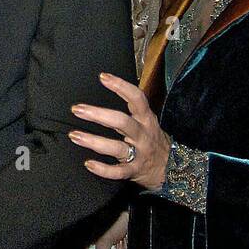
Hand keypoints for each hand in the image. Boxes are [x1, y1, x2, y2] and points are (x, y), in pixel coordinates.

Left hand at [70, 72, 170, 189]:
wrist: (173, 168)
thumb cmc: (153, 140)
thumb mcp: (147, 121)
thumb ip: (132, 110)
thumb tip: (110, 89)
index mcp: (146, 119)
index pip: (137, 98)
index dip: (121, 86)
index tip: (103, 77)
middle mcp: (143, 135)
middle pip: (122, 122)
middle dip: (98, 115)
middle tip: (77, 109)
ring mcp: (139, 154)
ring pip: (117, 147)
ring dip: (94, 141)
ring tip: (75, 136)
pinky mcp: (135, 171)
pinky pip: (119, 171)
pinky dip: (103, 169)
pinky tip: (89, 164)